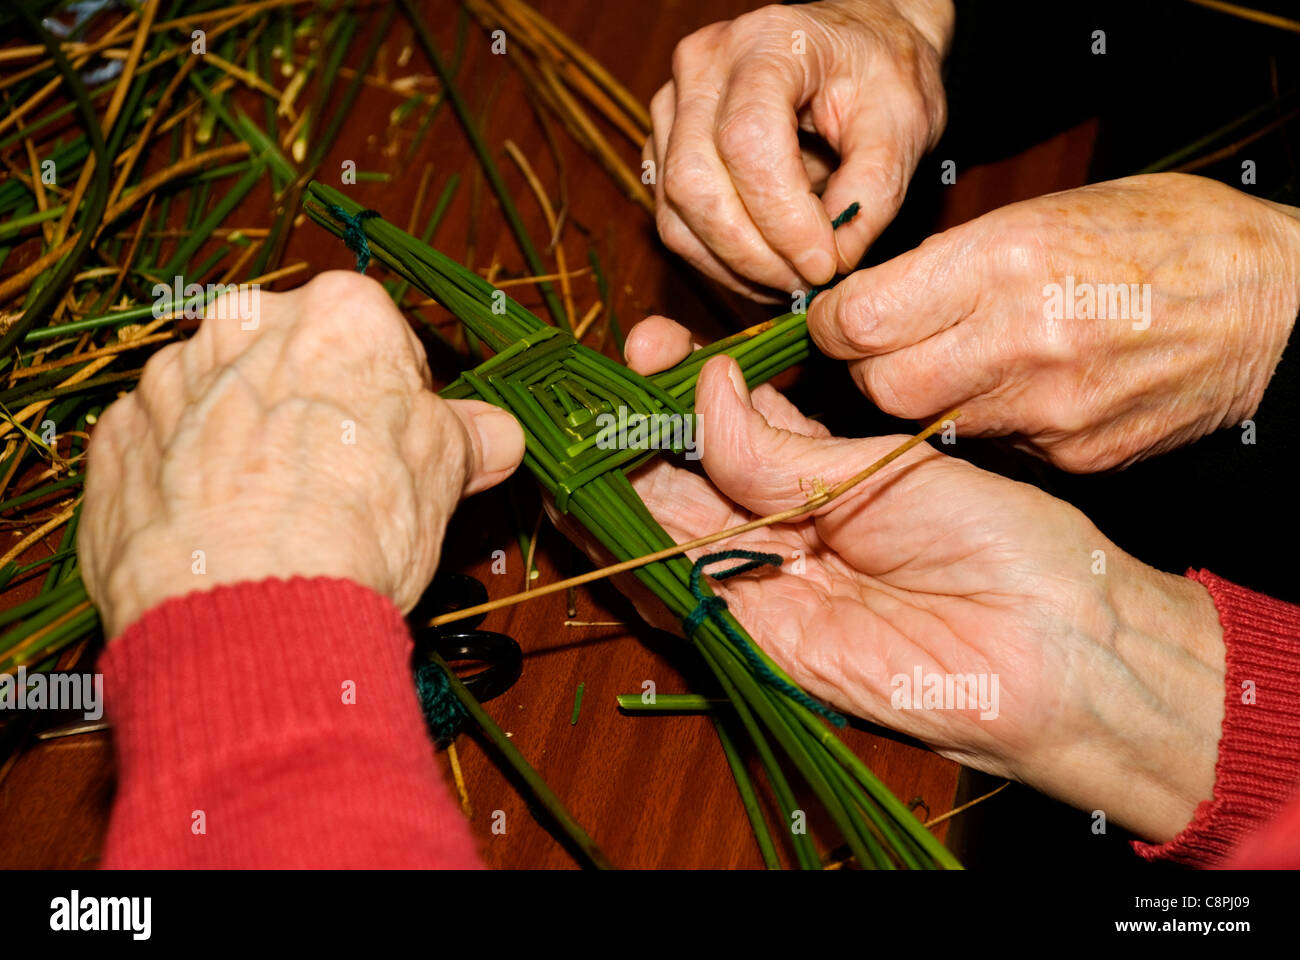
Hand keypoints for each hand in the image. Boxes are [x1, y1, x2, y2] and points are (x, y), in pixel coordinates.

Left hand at [79, 271, 524, 637]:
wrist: (248, 606)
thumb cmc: (358, 528)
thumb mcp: (444, 476)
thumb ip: (466, 439)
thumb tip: (498, 436)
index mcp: (341, 314)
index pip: (381, 342)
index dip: (395, 401)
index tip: (397, 448)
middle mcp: (247, 325)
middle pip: (293, 360)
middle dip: (312, 409)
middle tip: (336, 483)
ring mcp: (171, 379)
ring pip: (222, 399)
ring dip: (243, 440)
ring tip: (272, 519)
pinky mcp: (117, 437)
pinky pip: (163, 447)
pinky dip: (185, 478)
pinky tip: (216, 532)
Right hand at [579, 316, 1226, 842]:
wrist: (1051, 647)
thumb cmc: (999, 544)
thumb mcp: (884, 469)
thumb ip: (784, 447)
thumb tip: (707, 387)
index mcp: (823, 480)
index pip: (731, 426)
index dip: (687, 385)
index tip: (655, 343)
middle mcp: (786, 531)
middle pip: (688, 476)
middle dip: (641, 425)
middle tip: (604, 379)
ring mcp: (769, 585)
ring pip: (671, 530)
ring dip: (622, 483)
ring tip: (579, 428)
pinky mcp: (761, 640)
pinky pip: (682, 594)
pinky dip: (633, 551)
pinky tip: (594, 504)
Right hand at [648, 0, 951, 298]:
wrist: (857, 49)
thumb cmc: (880, 76)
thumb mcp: (903, 125)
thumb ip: (872, 194)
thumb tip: (833, 260)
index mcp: (767, 45)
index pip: (747, 143)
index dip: (781, 218)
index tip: (823, 263)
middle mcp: (703, 67)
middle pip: (695, 183)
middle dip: (751, 253)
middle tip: (805, 282)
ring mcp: (673, 106)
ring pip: (676, 211)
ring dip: (731, 264)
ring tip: (788, 279)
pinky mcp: (664, 146)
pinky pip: (672, 220)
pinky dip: (715, 258)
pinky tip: (762, 267)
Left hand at [809, 173, 1299, 470]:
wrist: (1281, 306)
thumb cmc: (1168, 239)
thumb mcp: (1053, 211)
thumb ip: (955, 261)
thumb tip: (875, 298)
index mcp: (1009, 262)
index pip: (859, 321)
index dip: (833, 323)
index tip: (838, 317)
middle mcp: (1023, 341)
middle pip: (880, 388)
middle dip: (867, 370)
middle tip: (887, 347)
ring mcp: (1050, 409)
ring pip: (926, 426)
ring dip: (923, 399)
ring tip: (963, 362)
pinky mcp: (1075, 456)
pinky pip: (992, 447)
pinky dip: (987, 423)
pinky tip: (1022, 390)